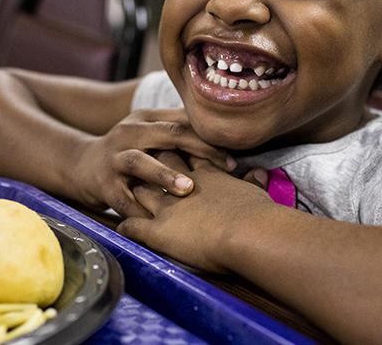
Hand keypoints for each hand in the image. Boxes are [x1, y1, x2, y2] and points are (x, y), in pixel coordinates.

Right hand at [69, 109, 233, 218]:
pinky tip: (161, 222)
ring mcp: (114, 158)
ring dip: (164, 174)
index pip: (183, 121)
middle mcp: (129, 133)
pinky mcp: (103, 184)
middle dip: (199, 149)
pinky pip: (124, 200)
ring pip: (139, 162)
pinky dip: (142, 211)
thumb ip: (179, 133)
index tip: (235, 156)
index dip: (210, 136)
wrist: (79, 165)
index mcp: (146, 119)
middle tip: (226, 166)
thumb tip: (224, 138)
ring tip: (187, 187)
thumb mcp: (149, 135)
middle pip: (167, 134)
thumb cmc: (128, 152)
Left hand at [117, 151, 275, 272]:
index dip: (177, 150)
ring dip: (133, 191)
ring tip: (126, 192)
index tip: (170, 148)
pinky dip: (126, 226)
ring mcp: (166, 207)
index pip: (186, 155)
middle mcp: (181, 185)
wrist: (248, 232)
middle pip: (158, 165)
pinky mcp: (158, 231)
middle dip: (150, 162)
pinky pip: (133, 226)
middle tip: (142, 163)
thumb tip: (260, 172)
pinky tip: (120, 228)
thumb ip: (253, 182)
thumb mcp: (256, 193)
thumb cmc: (258, 214)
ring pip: (140, 191)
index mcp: (206, 175)